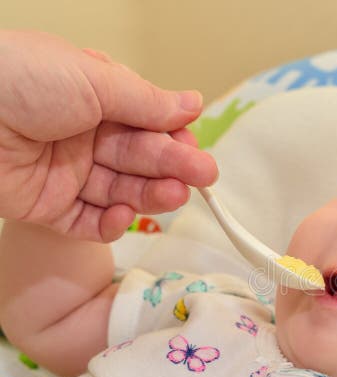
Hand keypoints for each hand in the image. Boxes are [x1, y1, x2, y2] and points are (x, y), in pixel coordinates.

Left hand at [0, 30, 217, 241]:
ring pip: (121, 191)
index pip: (146, 123)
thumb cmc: (16, 79)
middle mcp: (82, 135)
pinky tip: (122, 215)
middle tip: (203, 175)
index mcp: (92, 97)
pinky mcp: (47, 208)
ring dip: (151, 196)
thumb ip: (146, 101)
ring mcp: (65, 173)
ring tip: (174, 196)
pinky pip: (88, 222)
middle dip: (172, 166)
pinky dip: (110, 223)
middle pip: (139, 158)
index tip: (193, 141)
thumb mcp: (93, 78)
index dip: (172, 135)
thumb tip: (192, 103)